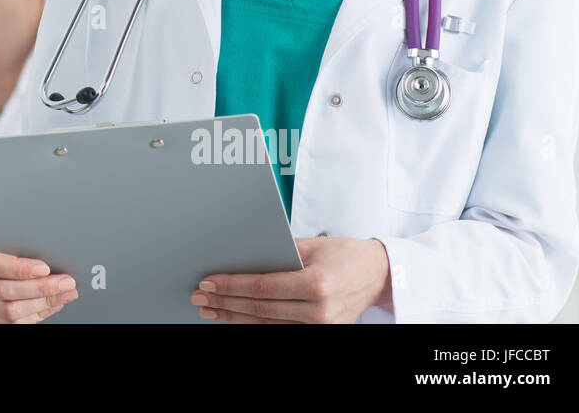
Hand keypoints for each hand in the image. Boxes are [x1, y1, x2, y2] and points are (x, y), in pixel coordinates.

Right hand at [0, 235, 77, 322]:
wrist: (14, 254)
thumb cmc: (22, 241)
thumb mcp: (23, 233)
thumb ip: (31, 239)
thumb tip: (54, 245)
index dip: (19, 269)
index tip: (45, 268)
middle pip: (5, 290)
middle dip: (41, 288)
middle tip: (66, 282)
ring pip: (11, 311)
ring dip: (44, 303)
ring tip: (66, 293)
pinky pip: (15, 323)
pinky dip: (39, 314)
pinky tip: (55, 303)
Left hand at [190, 236, 391, 323]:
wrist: (378, 274)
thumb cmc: (344, 253)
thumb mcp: (311, 245)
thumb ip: (277, 252)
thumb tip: (239, 257)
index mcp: (316, 283)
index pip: (262, 288)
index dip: (231, 286)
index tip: (208, 283)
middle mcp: (320, 310)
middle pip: (260, 309)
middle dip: (226, 303)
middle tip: (200, 297)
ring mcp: (322, 326)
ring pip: (267, 325)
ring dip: (234, 317)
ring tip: (211, 309)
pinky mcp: (322, 333)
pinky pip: (281, 329)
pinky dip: (255, 324)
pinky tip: (236, 318)